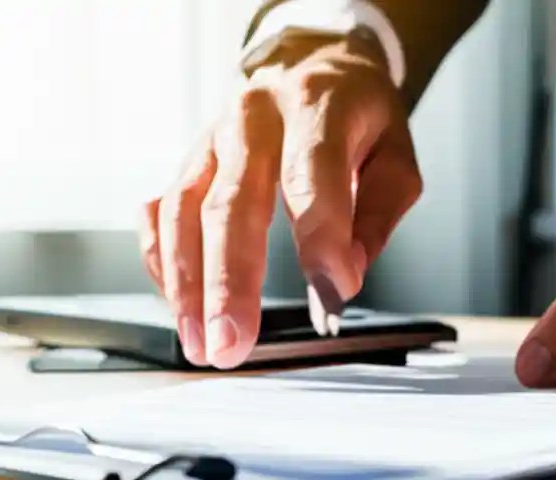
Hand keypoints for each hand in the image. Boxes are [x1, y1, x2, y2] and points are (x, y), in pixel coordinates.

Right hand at [138, 34, 421, 368]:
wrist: (311, 62)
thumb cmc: (357, 118)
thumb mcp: (395, 155)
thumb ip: (378, 214)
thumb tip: (345, 273)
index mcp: (315, 107)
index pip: (311, 178)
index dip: (321, 240)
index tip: (332, 296)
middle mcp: (252, 119)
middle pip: (231, 205)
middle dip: (229, 282)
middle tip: (233, 342)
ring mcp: (211, 140)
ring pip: (184, 212)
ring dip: (186, 285)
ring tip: (200, 341)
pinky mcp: (188, 161)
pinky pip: (160, 213)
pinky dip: (163, 262)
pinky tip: (178, 304)